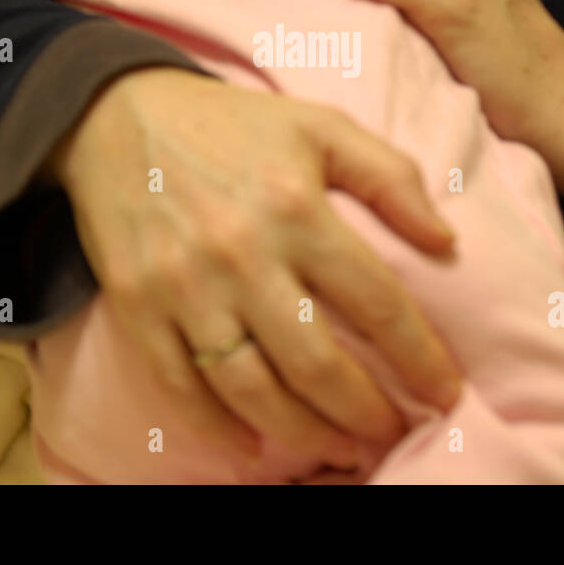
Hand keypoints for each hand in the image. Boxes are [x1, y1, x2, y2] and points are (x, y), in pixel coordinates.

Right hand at [49, 67, 461, 467]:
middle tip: (394, 434)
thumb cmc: (234, 125)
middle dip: (365, 413)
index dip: (420, 357)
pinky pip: (179, 386)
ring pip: (251, 388)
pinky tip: (251, 447)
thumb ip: (392, 178)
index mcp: (297, 207)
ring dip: (303, 433)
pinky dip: (216, 428)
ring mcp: (185, 285)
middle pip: (316, 363)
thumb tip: (447, 242)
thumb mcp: (322, 127)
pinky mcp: (137, 304)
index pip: (378, 302)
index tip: (445, 391)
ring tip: (339, 450)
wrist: (116, 114)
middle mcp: (242, 254)